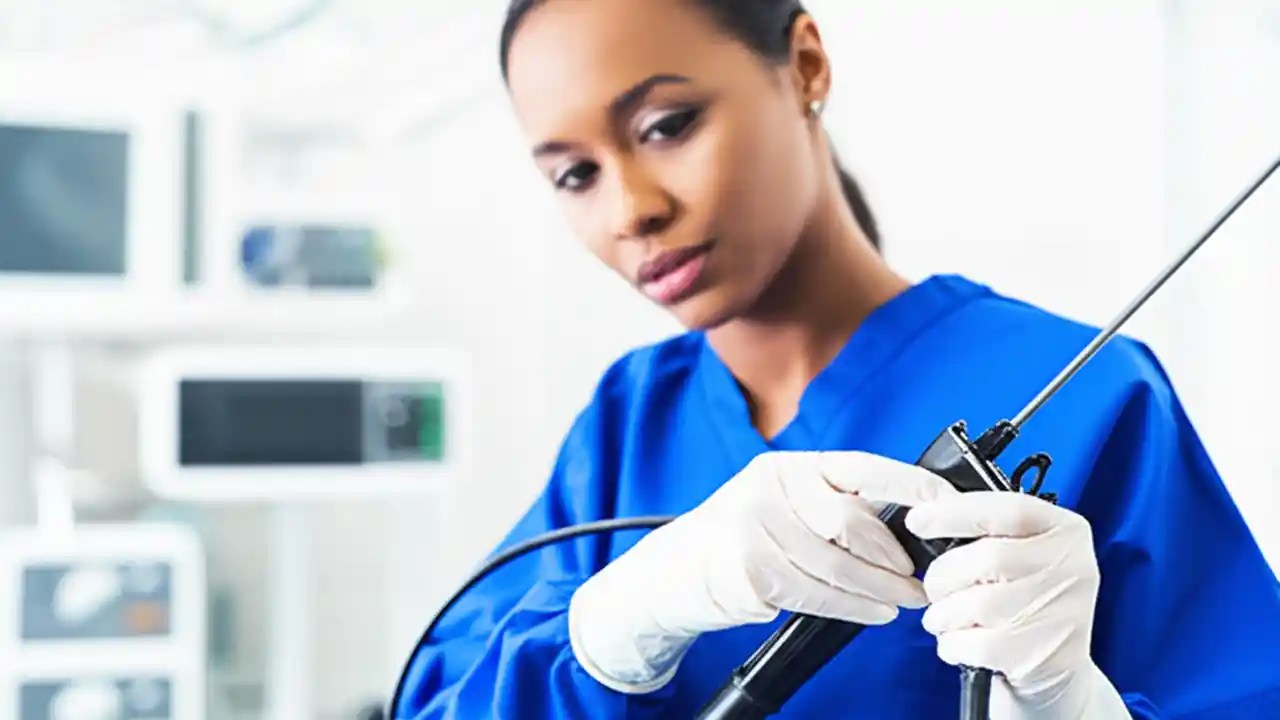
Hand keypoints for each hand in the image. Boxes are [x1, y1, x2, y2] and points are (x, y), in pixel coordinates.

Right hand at [568, 451, 956, 693]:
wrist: (672, 573)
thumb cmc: (741, 537)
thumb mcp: (782, 504)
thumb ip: (833, 505)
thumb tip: (907, 520)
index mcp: (789, 466)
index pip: (860, 468)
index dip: (909, 484)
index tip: (946, 504)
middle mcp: (771, 488)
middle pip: (852, 521)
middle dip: (895, 555)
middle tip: (922, 576)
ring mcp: (755, 527)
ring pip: (838, 565)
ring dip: (880, 589)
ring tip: (905, 600)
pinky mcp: (748, 569)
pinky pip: (815, 594)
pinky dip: (852, 607)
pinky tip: (873, 612)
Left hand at [907, 493, 1128, 719]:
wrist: (1054, 673)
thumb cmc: (1022, 603)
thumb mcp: (1018, 556)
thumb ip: (986, 531)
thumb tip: (923, 514)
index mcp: (1067, 531)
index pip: (1008, 510)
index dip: (955, 512)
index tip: (917, 519)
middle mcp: (1075, 568)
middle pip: (987, 558)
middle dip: (944, 575)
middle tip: (935, 588)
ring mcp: (1064, 615)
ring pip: (977, 604)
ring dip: (944, 614)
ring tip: (946, 618)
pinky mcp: (1044, 657)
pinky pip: (976, 644)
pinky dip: (953, 645)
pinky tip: (961, 644)